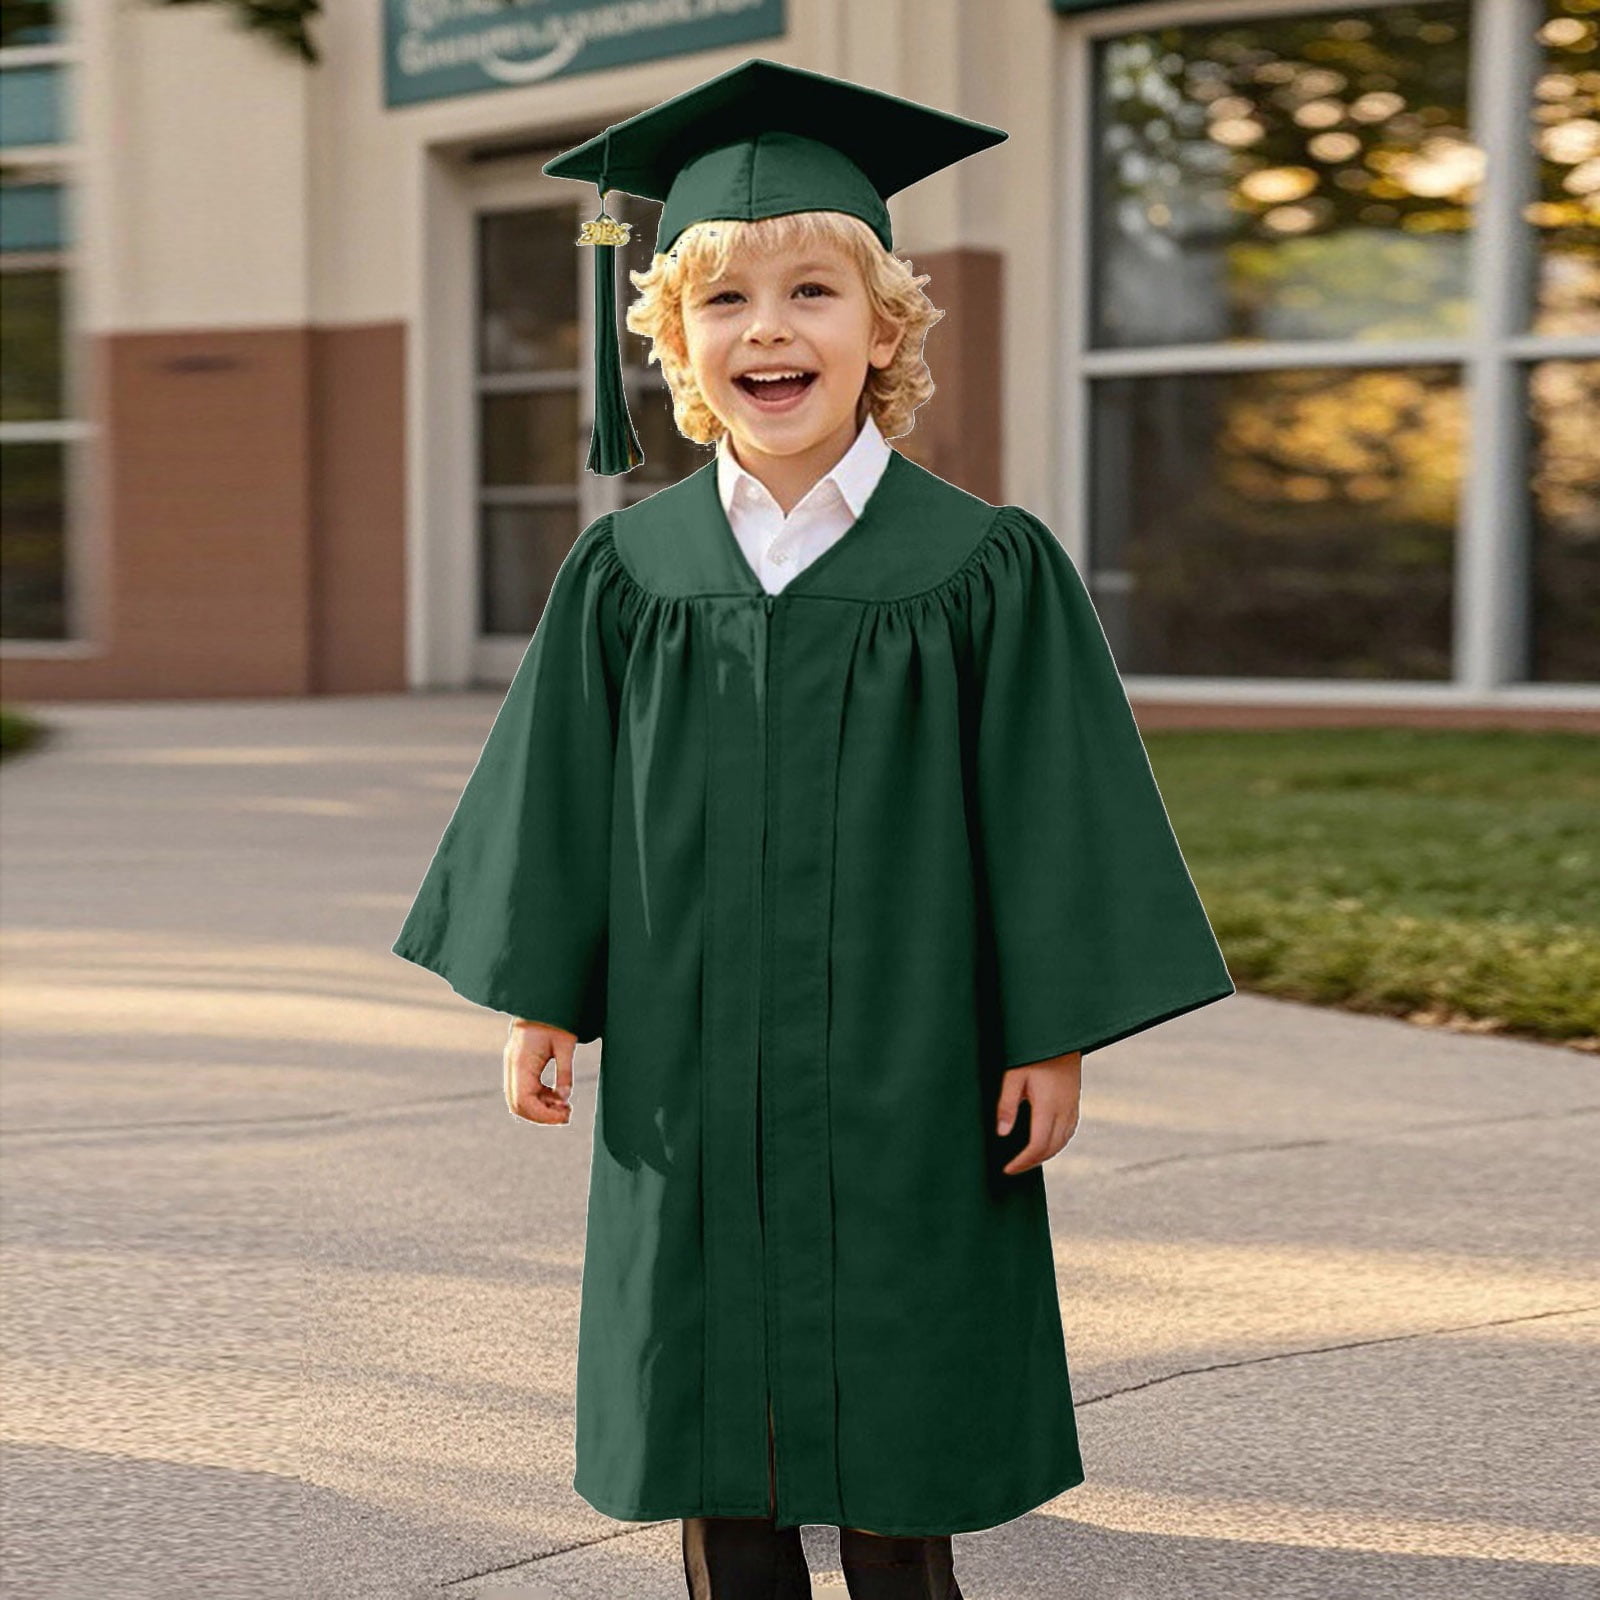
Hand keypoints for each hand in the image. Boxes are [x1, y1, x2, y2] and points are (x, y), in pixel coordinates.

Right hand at [503, 1019, 577, 1123]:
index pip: (523, 1100)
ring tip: (565, 1107)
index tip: (564, 1116)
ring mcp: (513, 1065)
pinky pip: (524, 1090)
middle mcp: (512, 1065)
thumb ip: (565, 1072)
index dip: (542, 1114)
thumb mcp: (566, 1043)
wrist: (542, 998)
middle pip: (517, 1104)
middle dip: (541, 1115)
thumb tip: (564, 1098)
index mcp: (520, 1061)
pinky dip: (539, 1098)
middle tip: (567, 1115)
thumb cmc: (555, 1017)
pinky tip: (557, 1096)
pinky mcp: (519, 1064)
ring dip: (540, 1108)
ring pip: (519, 1099)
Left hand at [996, 1051, 1080, 1173]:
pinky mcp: (1075, 1100)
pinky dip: (1057, 1143)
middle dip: (1032, 1162)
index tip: (1008, 1169)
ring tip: (1026, 1158)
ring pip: (1063, 1141)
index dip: (1023, 1162)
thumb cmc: (1033, 1052)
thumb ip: (1007, 1104)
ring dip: (1045, 1154)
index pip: (1038, 1145)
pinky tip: (1045, 1142)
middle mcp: (1064, 1109)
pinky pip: (1069, 1131)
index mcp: (1048, 1105)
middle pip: (1052, 1148)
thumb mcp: (1013, 1075)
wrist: (1061, 1034)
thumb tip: (1002, 1133)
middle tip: (1013, 1168)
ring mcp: (1072, 1105)